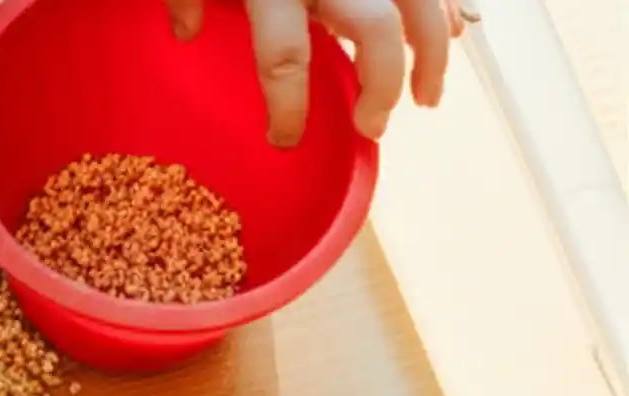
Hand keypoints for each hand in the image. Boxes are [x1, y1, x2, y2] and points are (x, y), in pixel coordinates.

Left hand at [166, 0, 469, 146]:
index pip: (283, 57)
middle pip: (376, 35)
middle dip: (381, 88)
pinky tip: (454, 35)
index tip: (286, 140)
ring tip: (428, 99)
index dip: (288, 108)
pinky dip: (450, 5)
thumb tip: (183, 32)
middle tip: (374, 127)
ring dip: (433, 56)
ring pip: (424, 6)